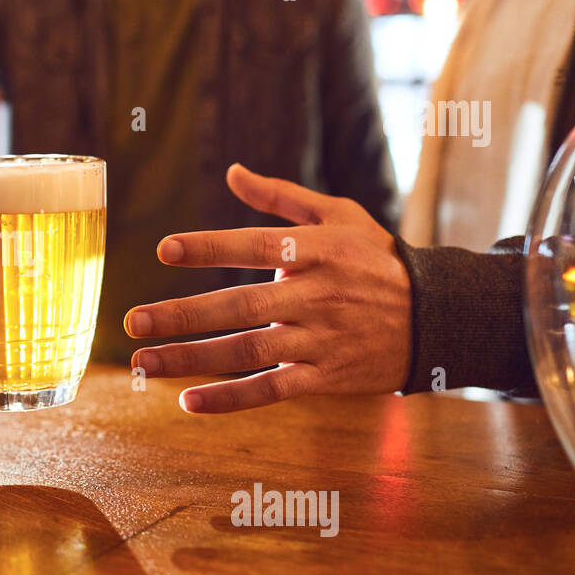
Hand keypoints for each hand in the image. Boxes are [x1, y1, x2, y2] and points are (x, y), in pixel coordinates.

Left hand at [125, 163, 412, 412]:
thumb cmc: (378, 260)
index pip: (256, 246)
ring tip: (144, 362)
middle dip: (182, 315)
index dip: (211, 248)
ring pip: (247, 351)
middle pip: (241, 306)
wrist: (441, 316)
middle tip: (132, 321)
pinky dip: (231, 399)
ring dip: (191, 359)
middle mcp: (317, 295)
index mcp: (318, 250)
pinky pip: (272, 390)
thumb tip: (233, 172)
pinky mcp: (326, 376)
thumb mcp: (340, 216)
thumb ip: (281, 198)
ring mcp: (321, 338)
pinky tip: (189, 402)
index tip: (164, 250)